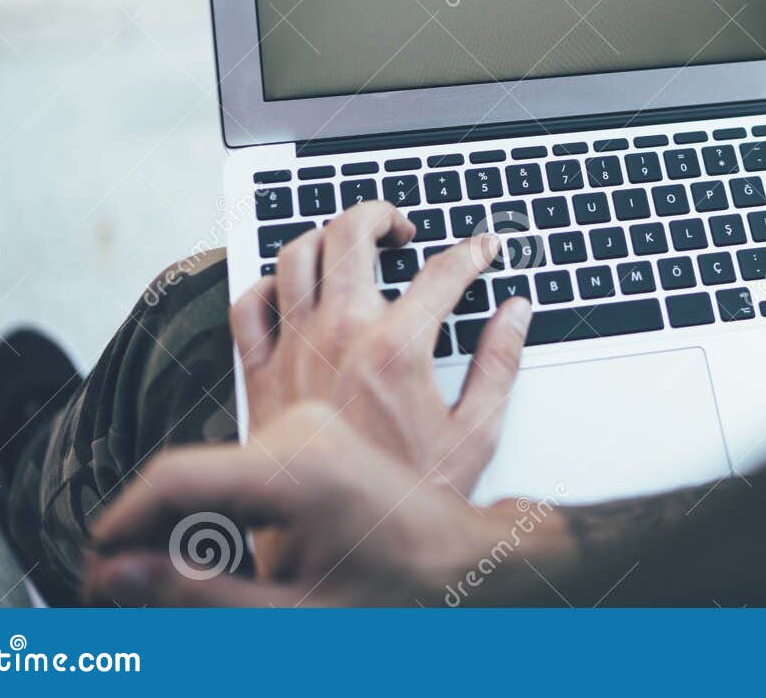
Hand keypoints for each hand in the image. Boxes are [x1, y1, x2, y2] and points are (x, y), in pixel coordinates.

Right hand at [84, 403, 564, 605]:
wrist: (464, 561)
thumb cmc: (403, 589)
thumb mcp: (296, 615)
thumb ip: (200, 597)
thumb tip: (118, 580)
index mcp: (295, 467)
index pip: (172, 478)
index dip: (119, 529)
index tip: (94, 576)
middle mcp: (299, 430)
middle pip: (186, 473)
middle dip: (146, 536)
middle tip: (123, 597)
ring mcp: (307, 424)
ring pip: (208, 468)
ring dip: (180, 523)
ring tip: (169, 583)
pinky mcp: (310, 434)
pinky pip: (238, 463)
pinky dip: (214, 507)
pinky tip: (214, 555)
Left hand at [230, 200, 530, 496]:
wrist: (337, 552)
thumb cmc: (404, 501)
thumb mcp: (474, 434)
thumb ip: (501, 364)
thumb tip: (516, 315)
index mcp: (397, 349)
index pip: (443, 272)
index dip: (472, 251)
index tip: (482, 249)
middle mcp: (340, 337)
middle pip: (352, 233)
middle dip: (384, 214)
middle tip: (404, 229)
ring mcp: (294, 351)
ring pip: (296, 254)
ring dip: (327, 236)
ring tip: (351, 244)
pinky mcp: (261, 374)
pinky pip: (249, 305)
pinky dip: (268, 284)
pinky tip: (290, 289)